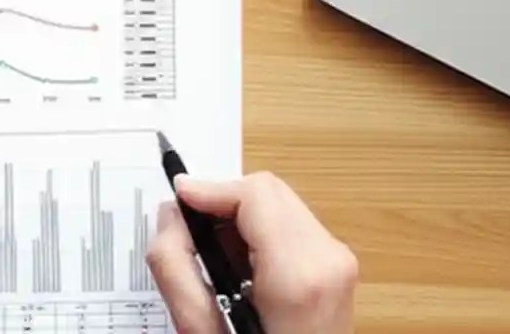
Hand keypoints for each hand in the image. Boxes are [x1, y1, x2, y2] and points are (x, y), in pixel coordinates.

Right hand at [146, 172, 357, 333]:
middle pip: (266, 191)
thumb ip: (176, 266)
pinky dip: (257, 234)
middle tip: (192, 240)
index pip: (254, 193)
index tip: (178, 202)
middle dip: (222, 205)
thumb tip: (172, 214)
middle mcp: (328, 257)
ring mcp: (338, 259)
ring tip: (219, 263)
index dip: (210, 190)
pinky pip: (289, 224)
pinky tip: (243, 269)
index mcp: (298, 274)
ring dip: (239, 221)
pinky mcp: (335, 264)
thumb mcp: (202, 331)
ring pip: (277, 204)